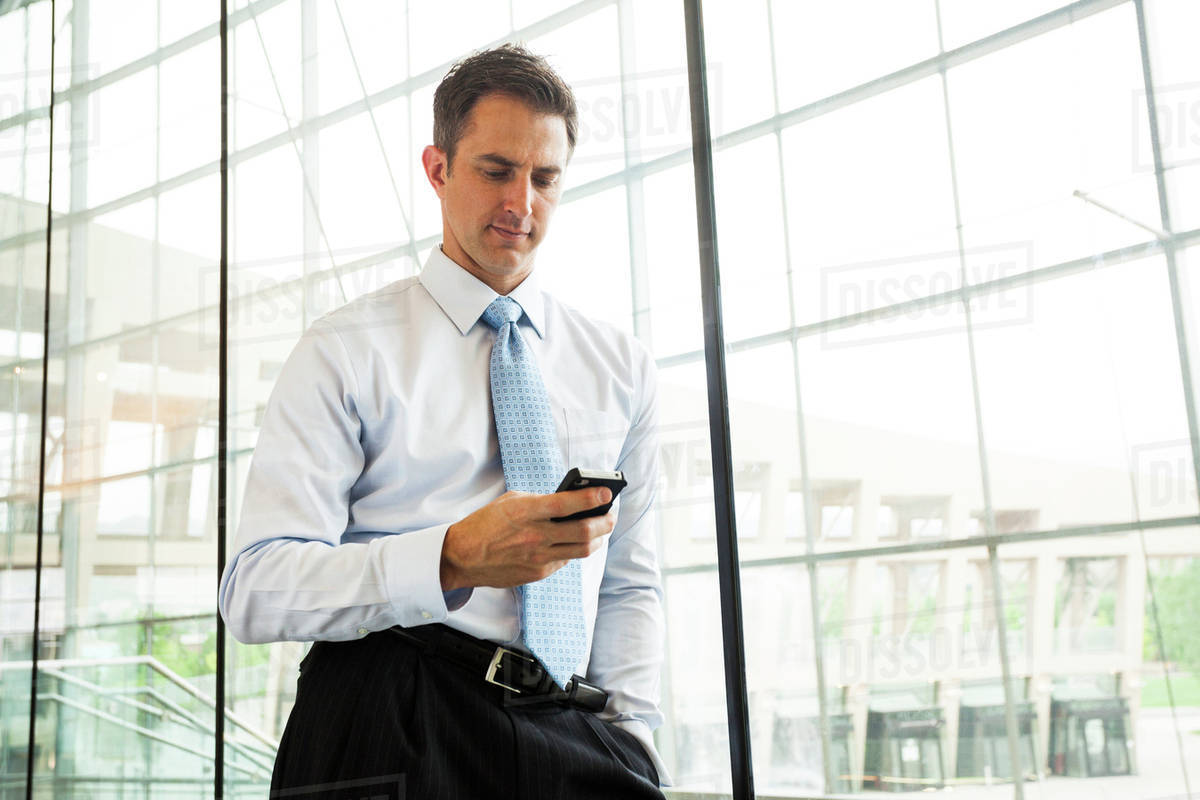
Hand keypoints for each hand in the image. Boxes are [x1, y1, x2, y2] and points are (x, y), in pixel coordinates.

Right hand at [440, 488, 615, 590]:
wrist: (463, 557)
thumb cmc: (485, 524)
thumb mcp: (510, 502)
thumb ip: (540, 501)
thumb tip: (568, 502)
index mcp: (527, 512)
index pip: (568, 504)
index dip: (592, 498)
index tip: (606, 494)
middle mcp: (536, 535)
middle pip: (585, 531)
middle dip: (605, 522)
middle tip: (611, 515)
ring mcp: (539, 557)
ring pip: (582, 550)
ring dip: (598, 539)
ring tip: (601, 531)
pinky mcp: (538, 573)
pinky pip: (566, 561)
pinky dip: (574, 550)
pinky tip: (575, 542)